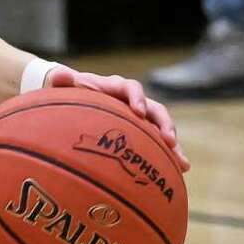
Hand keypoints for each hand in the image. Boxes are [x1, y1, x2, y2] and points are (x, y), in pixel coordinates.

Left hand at [47, 66, 190, 171]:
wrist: (75, 98)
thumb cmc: (69, 92)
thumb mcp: (63, 85)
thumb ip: (62, 79)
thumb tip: (61, 73)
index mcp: (116, 87)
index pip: (131, 87)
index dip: (137, 98)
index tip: (139, 111)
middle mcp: (133, 100)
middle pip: (155, 109)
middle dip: (164, 125)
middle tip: (169, 141)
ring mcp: (140, 117)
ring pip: (161, 128)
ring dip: (173, 144)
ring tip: (183, 163)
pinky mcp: (141, 131)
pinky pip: (157, 142)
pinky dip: (168, 155)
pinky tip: (180, 170)